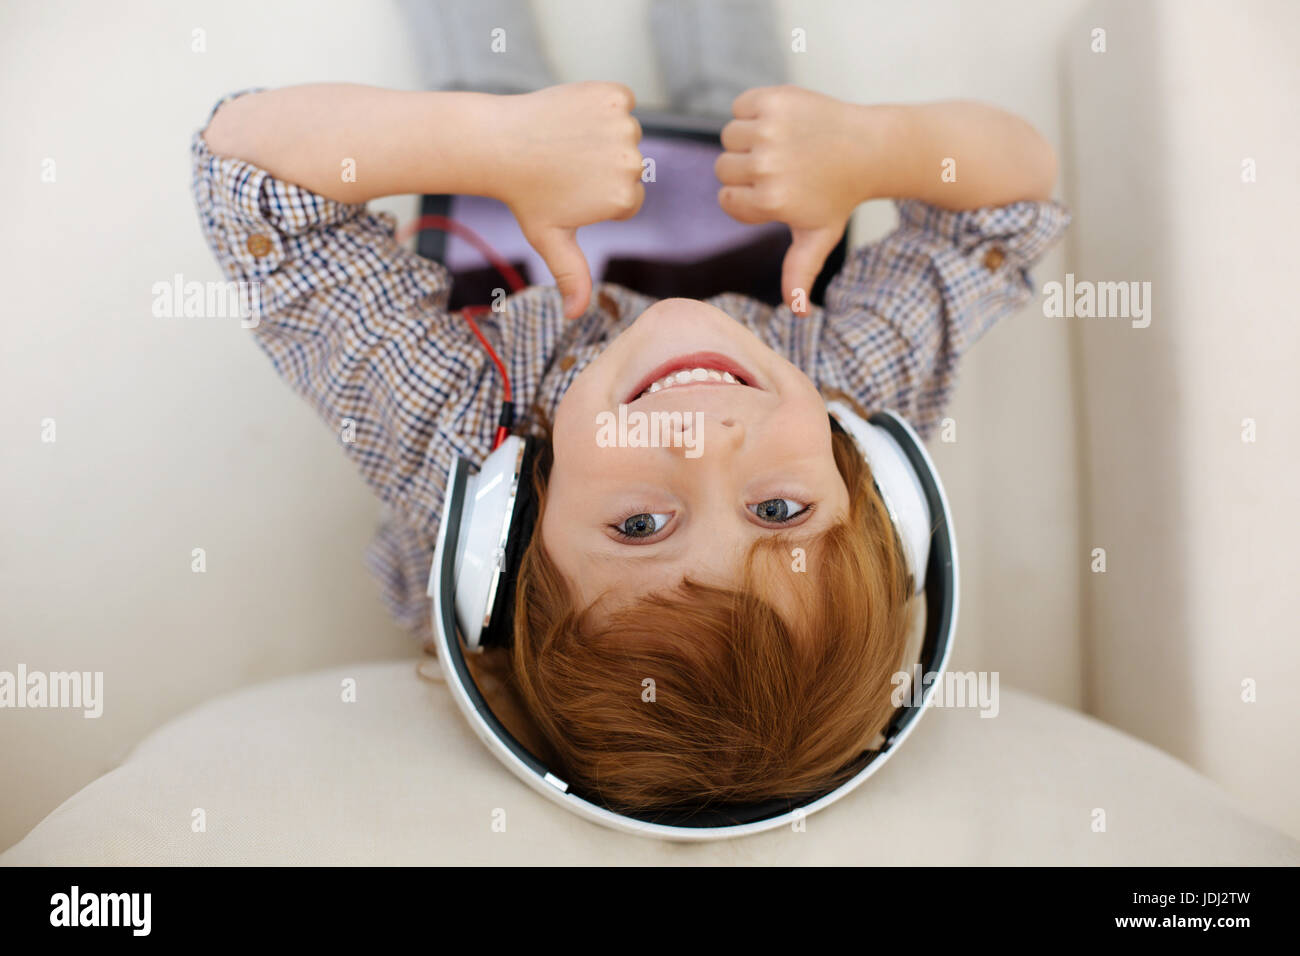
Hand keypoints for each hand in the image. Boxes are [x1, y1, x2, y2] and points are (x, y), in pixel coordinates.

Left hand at [493, 82, 645, 318]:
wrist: (498, 143)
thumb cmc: (525, 196)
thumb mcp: (552, 240)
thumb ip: (573, 276)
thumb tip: (576, 316)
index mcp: (623, 200)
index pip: (628, 199)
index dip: (597, 196)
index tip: (569, 189)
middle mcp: (631, 163)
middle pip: (630, 166)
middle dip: (602, 166)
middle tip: (564, 166)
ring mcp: (624, 126)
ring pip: (625, 133)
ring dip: (602, 135)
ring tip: (566, 142)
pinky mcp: (614, 95)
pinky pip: (622, 100)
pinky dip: (604, 105)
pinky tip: (574, 117)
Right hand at [715, 86, 872, 313]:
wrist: (871, 147)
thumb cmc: (839, 196)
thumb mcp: (817, 238)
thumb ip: (798, 274)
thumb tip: (797, 313)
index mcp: (770, 201)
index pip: (727, 199)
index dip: (748, 197)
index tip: (778, 191)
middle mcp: (766, 166)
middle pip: (724, 168)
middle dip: (747, 169)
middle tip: (784, 167)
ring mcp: (769, 131)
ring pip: (730, 136)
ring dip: (748, 139)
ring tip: (782, 145)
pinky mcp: (773, 99)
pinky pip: (740, 107)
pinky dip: (753, 111)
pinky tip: (781, 123)